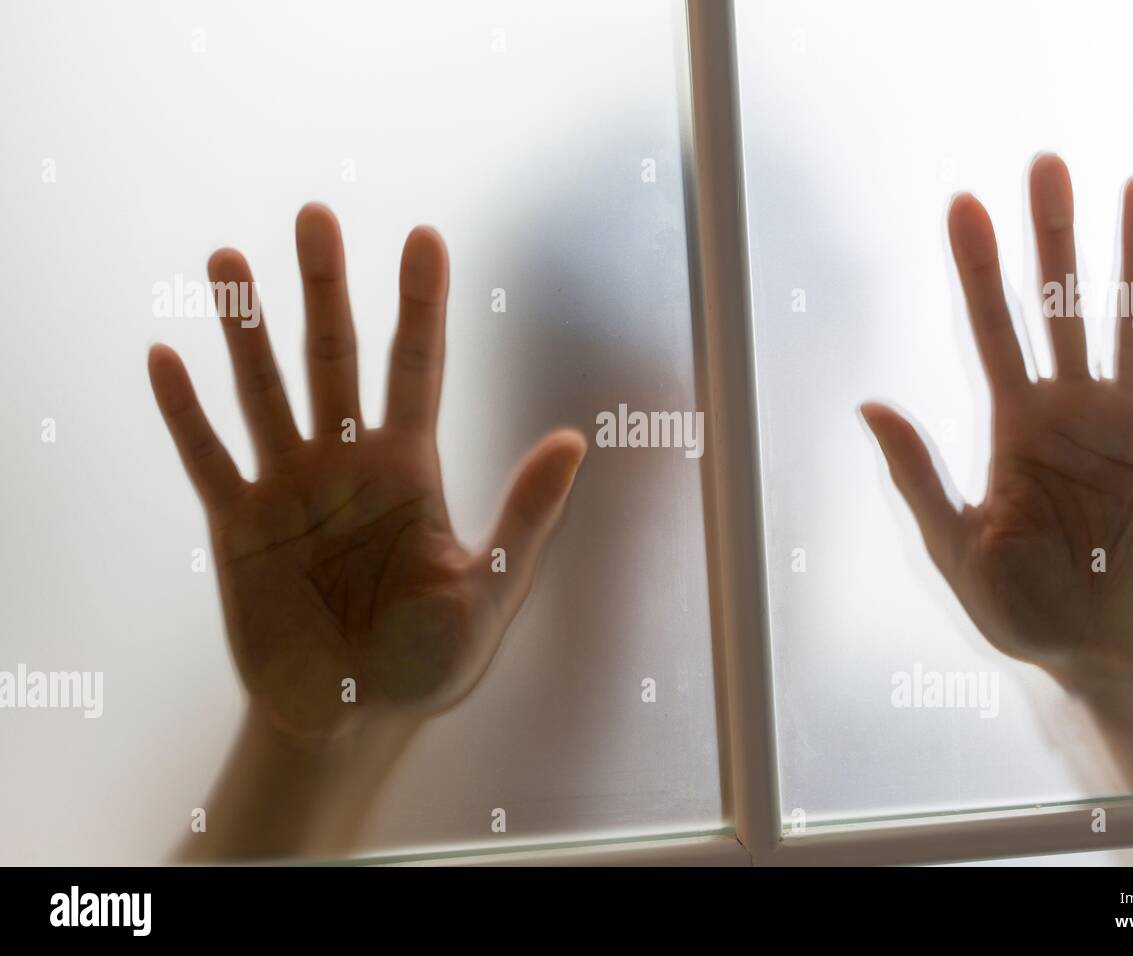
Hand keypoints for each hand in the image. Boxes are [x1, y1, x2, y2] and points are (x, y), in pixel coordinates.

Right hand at [149, 203, 585, 741]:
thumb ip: (526, 514)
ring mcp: (290, 488)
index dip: (422, 304)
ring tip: (227, 259)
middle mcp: (347, 462)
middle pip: (335, 358)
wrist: (350, 720)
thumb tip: (575, 438)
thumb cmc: (426, 660)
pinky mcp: (238, 526)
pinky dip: (186, 415)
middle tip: (317, 214)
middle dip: (325, 288)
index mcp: (410, 468)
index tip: (425, 236)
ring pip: (264, 392)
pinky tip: (166, 358)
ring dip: (244, 329)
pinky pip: (207, 460)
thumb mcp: (488, 589)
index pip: (417, 367)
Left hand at [862, 155, 1132, 683]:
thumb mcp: (958, 547)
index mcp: (1014, 427)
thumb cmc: (1024, 610)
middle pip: (1059, 307)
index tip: (962, 205)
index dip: (977, 269)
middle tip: (1045, 165)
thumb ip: (919, 476)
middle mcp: (1073, 410)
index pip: (991, 329)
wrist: (1107, 657)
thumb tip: (868, 404)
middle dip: (1053, 238)